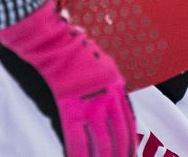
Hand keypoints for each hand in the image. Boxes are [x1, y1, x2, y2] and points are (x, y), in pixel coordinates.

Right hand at [0, 0, 134, 156]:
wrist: (56, 42)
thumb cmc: (76, 50)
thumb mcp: (104, 65)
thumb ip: (109, 86)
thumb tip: (111, 103)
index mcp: (117, 85)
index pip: (128, 118)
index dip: (130, 138)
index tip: (132, 152)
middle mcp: (107, 94)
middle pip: (118, 131)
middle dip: (121, 152)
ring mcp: (89, 100)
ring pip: (102, 137)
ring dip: (105, 155)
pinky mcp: (69, 106)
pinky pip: (77, 135)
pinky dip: (81, 151)